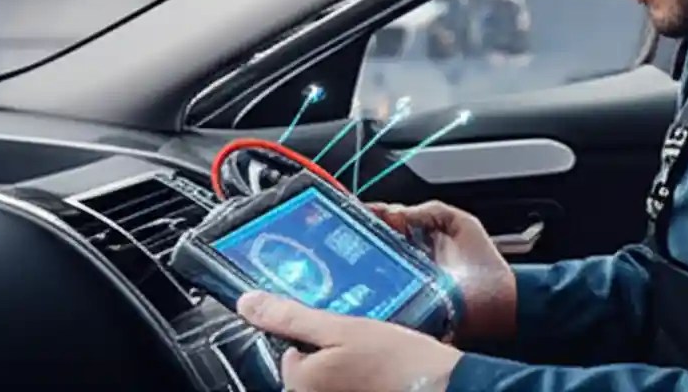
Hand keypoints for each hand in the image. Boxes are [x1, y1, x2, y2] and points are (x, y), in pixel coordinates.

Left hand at [237, 291, 462, 391]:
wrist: (441, 387)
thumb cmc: (394, 359)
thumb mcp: (340, 327)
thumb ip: (291, 317)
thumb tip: (246, 303)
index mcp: (300, 381)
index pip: (291, 348)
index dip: (315, 332)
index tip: (340, 324)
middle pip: (311, 362)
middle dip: (334, 346)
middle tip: (363, 337)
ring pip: (334, 370)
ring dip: (351, 357)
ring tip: (377, 347)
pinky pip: (351, 381)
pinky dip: (364, 372)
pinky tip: (384, 363)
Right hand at [367, 200, 516, 342]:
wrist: (497, 302)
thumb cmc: (483, 264)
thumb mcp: (461, 224)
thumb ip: (432, 210)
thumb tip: (394, 212)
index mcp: (420, 237)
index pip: (388, 222)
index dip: (373, 215)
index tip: (357, 211)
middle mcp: (408, 258)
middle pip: (377, 243)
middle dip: (364, 235)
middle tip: (353, 230)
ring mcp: (404, 281)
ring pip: (375, 266)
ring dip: (365, 258)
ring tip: (356, 248)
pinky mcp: (404, 302)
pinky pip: (382, 291)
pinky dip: (373, 284)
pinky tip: (368, 275)